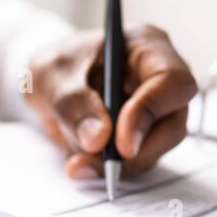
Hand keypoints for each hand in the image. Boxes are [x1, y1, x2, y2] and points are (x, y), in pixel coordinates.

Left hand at [25, 25, 196, 179]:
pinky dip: (107, 168)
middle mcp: (158, 81)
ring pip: (154, 150)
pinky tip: (82, 161)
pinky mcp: (141, 138)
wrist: (44, 84)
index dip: (149, 113)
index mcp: (147, 48)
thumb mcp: (52, 76)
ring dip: (116, 164)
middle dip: (134, 152)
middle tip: (93, 162)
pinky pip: (134, 162)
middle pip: (172, 125)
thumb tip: (99, 138)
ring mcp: (154, 112)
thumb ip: (73, 104)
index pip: (171, 81)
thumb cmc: (56, 65)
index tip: (121, 144)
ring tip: (78, 160)